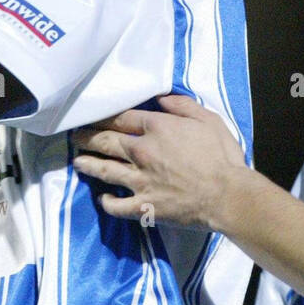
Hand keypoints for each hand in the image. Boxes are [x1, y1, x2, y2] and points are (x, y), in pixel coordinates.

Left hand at [72, 94, 248, 231]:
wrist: (227, 196)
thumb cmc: (222, 156)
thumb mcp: (208, 119)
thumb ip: (182, 106)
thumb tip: (160, 98)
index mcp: (157, 128)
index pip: (121, 118)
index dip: (104, 116)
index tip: (93, 116)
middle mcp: (141, 151)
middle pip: (105, 141)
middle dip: (87, 137)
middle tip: (76, 135)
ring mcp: (139, 180)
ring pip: (104, 170)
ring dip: (88, 164)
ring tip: (78, 161)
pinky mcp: (142, 206)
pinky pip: (116, 205)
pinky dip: (107, 202)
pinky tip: (103, 199)